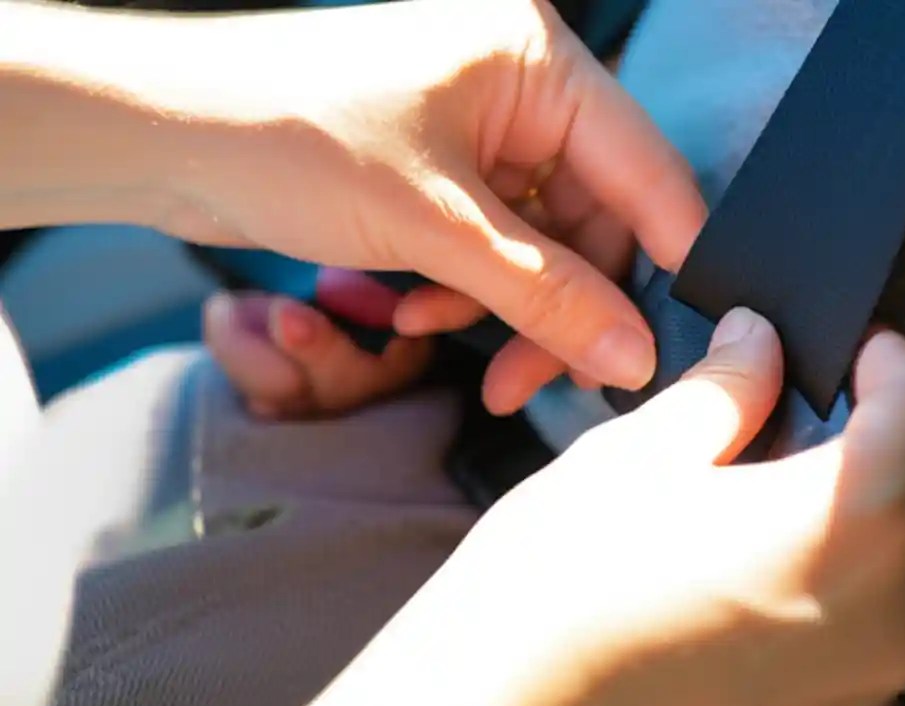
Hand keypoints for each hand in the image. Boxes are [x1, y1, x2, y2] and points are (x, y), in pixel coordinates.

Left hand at [149, 0, 705, 408]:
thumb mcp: (435, 228)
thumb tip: (632, 353)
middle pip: (597, 217)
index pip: (645, 168)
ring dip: (510, 305)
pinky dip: (471, 288)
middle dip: (565, 304)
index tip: (673, 340)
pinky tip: (418, 313)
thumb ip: (549, 295)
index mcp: (536, 58)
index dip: (666, 260)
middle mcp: (518, 84)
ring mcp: (481, 125)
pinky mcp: (445, 164)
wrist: (161, 135)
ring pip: (546, 240)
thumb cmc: (281, 136)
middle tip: (541, 377)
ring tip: (447, 341)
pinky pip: (497, 241)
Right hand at [303, 309, 904, 705]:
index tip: (841, 344)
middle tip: (778, 407)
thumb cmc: (558, 589)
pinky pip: (866, 617)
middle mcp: (886, 615)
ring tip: (751, 490)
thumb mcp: (642, 454)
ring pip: (896, 553)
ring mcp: (867, 679)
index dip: (882, 356)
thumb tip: (762, 341)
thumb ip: (729, 385)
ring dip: (845, 504)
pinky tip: (747, 560)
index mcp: (848, 530)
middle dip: (860, 430)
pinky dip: (829, 572)